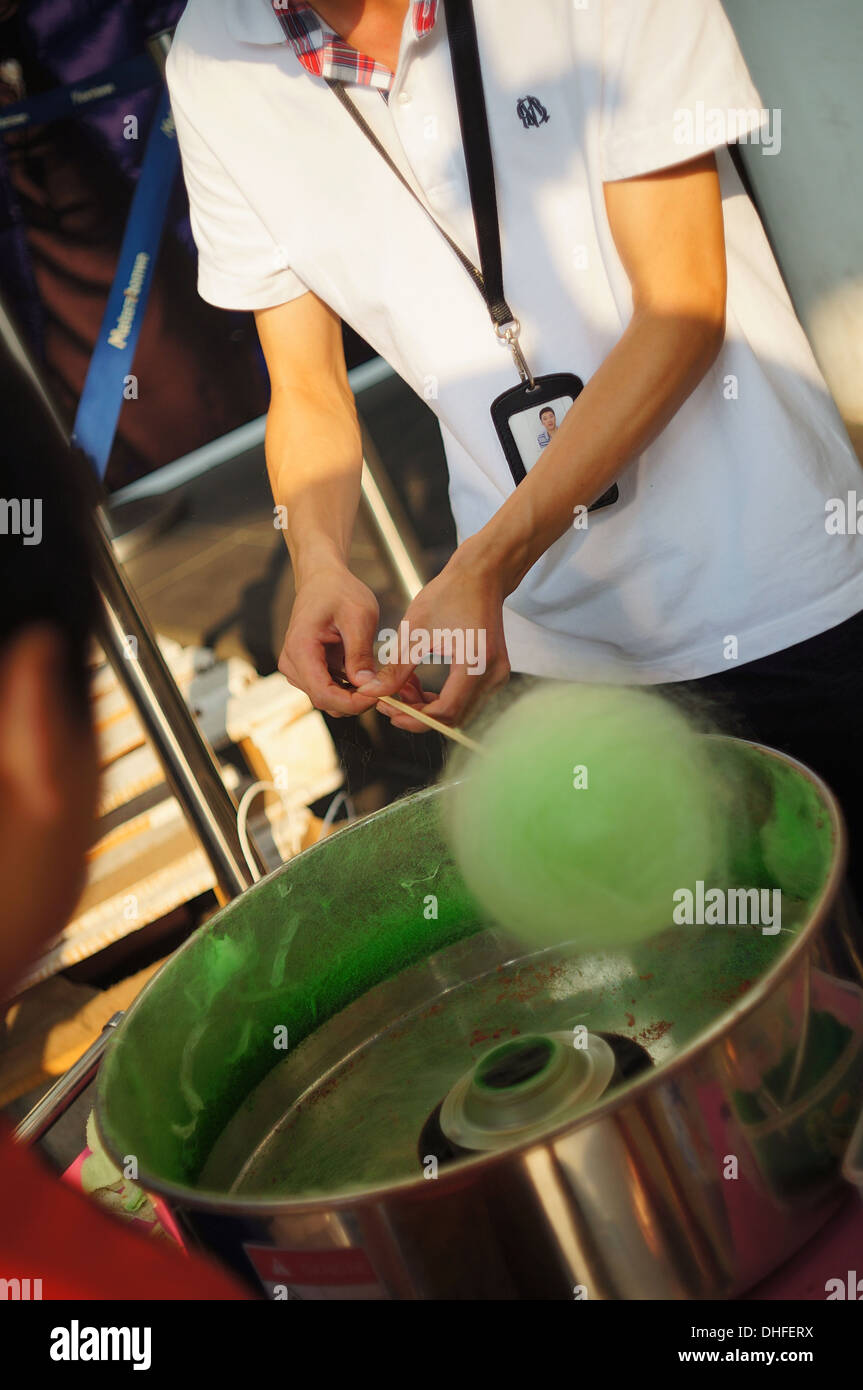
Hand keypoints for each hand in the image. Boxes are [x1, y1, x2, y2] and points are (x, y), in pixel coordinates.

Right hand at [278, 564, 383, 716]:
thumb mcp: (358, 616)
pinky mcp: (306, 670)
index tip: (379, 695)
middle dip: (356, 700)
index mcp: (301, 648)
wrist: (323, 579)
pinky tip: (364, 673)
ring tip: (375, 676)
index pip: (324, 693)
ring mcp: (297, 669)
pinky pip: (328, 690)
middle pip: (325, 700)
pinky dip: (348, 688)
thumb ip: (360, 652)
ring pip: (328, 699)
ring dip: (353, 695)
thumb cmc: (338, 591)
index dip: (353, 702)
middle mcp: (292, 663)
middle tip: (384, 686)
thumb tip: (366, 685)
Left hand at [355, 545, 510, 731]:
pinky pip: (464, 700)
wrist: (482, 575)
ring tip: (401, 685)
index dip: (414, 718)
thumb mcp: (416, 631)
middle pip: (454, 717)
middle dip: (418, 714)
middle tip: (390, 700)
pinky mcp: (492, 674)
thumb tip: (373, 693)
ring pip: (458, 712)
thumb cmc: (450, 594)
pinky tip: (416, 682)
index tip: (389, 710)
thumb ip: (396, 668)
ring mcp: (496, 676)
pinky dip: (438, 698)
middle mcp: (493, 675)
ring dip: (427, 707)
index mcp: (475, 663)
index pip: (446, 711)